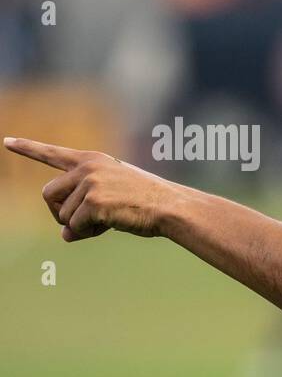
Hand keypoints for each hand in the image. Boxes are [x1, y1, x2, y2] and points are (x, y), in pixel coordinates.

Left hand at [5, 137, 179, 241]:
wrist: (171, 207)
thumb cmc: (148, 203)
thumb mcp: (113, 197)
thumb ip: (84, 208)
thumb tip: (65, 235)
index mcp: (93, 161)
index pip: (53, 154)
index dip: (27, 148)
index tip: (6, 141)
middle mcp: (87, 168)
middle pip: (47, 194)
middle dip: (59, 213)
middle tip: (80, 223)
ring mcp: (90, 184)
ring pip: (62, 215)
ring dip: (79, 226)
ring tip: (108, 222)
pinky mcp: (94, 202)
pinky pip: (75, 227)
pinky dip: (88, 233)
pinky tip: (109, 226)